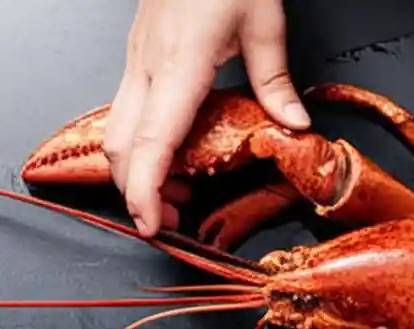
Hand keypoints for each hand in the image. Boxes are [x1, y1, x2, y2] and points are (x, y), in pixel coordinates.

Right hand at [105, 0, 309, 236]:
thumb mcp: (264, 20)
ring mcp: (136, 57)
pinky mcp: (138, 52)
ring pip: (118, 127)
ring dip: (138, 168)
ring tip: (176, 193)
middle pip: (121, 144)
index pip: (152, 141)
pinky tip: (173, 152)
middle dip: (137, 190)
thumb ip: (274, 78)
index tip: (152, 224)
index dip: (146, 190)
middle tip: (169, 220)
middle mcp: (146, 64)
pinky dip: (142, 142)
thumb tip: (295, 126)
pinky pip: (129, 108)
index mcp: (178, 63)